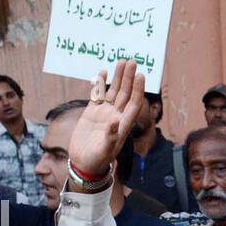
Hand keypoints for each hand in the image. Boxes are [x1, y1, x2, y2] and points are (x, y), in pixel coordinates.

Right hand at [67, 60, 143, 178]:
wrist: (84, 163)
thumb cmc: (98, 160)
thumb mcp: (105, 150)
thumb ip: (111, 136)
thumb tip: (116, 120)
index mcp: (123, 124)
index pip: (133, 103)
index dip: (137, 89)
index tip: (140, 75)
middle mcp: (115, 116)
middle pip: (124, 93)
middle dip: (128, 78)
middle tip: (131, 61)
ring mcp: (104, 113)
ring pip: (113, 91)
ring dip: (117, 77)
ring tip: (121, 62)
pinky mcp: (91, 112)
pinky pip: (98, 95)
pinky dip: (100, 84)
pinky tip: (102, 72)